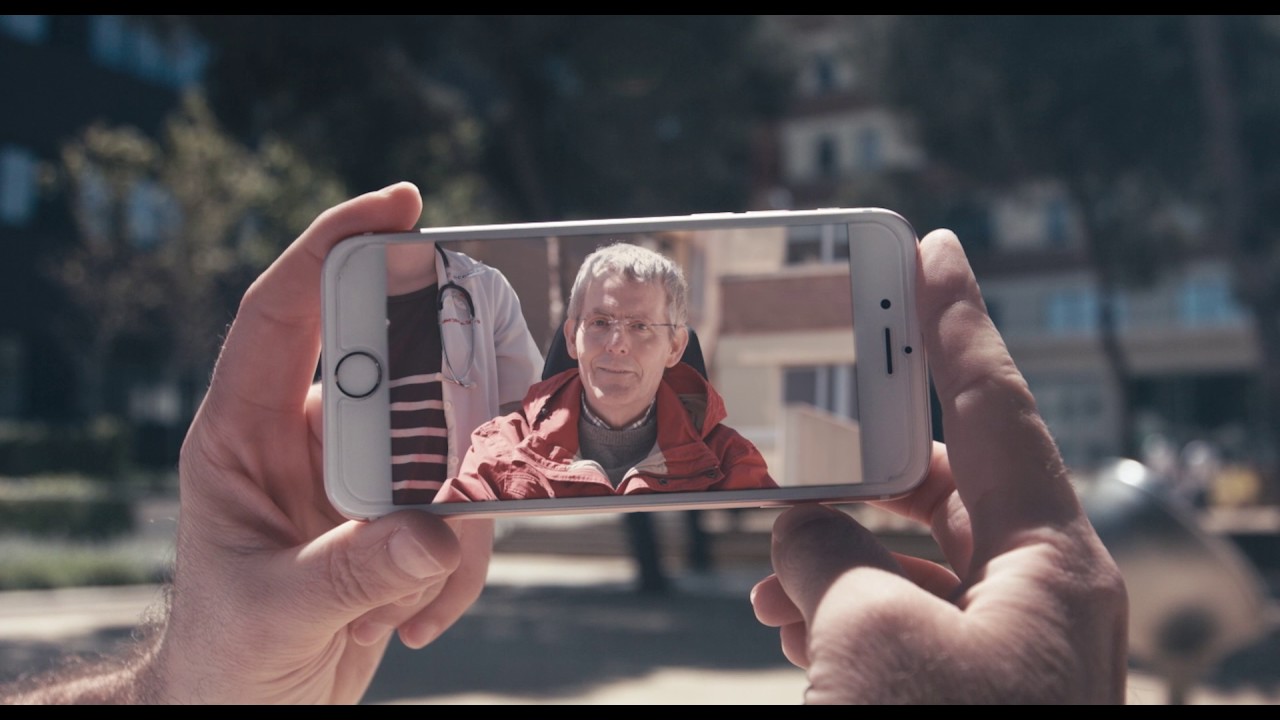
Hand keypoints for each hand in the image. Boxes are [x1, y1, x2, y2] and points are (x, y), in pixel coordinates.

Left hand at [149, 182, 493, 702]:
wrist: (244, 709)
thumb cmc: (227, 656)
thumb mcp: (274, 618)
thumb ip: (352, 572)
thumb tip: (436, 533)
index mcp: (243, 434)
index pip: (284, 311)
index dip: (334, 243)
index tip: (401, 203)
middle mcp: (303, 439)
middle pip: (391, 370)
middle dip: (439, 402)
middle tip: (471, 435)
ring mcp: (356, 476)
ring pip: (441, 448)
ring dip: (449, 523)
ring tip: (408, 597)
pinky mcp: (397, 516)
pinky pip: (457, 512)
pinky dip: (456, 567)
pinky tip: (415, 619)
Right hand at [750, 229, 1127, 703]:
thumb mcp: (869, 635)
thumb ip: (830, 558)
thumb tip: (803, 534)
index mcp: (1049, 564)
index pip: (998, 407)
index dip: (959, 322)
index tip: (933, 248)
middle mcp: (1034, 598)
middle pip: (951, 478)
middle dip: (874, 445)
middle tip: (818, 393)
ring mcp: (996, 654)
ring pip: (910, 554)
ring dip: (836, 541)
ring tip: (772, 545)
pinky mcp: (953, 695)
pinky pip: (893, 617)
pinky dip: (834, 603)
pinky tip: (779, 616)